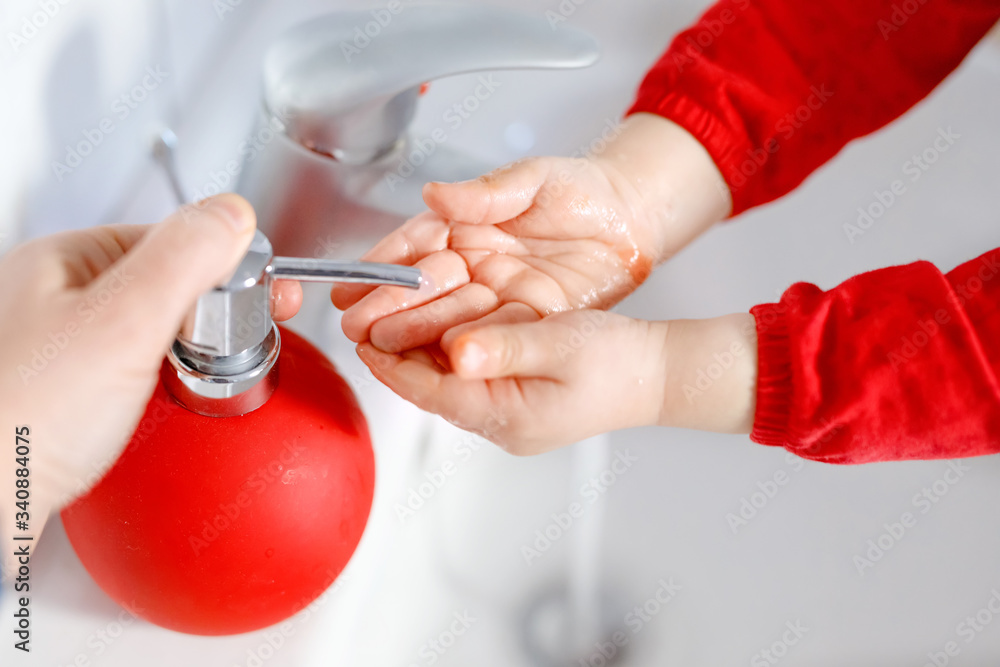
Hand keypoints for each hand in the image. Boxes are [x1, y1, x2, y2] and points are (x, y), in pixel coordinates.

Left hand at [0, 195, 300, 532]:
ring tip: (201, 382)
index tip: (266, 297)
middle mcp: (55, 301)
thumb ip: (183, 260)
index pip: (171, 239)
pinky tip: (172, 412)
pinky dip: (167, 391)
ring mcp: (60, 352)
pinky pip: (138, 379)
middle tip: (236, 343)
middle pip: (167, 287)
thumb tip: (232, 213)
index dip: (226, 266)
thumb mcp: (121, 324)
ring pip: (155, 335)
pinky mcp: (66, 401)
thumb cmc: (16, 423)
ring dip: (192, 357)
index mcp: (61, 262)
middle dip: (213, 315)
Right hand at [331, 114, 730, 353]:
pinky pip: (489, 334)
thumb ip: (486, 192)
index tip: (351, 281)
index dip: (381, 264)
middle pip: (424, 288)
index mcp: (467, 225)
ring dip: (413, 331)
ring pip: (450, 314)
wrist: (632, 219)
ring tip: (377, 344)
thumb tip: (435, 195)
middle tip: (354, 323)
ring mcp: (498, 294)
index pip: (414, 246)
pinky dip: (461, 346)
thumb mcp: (533, 177)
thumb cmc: (583, 189)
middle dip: (386, 305)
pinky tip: (431, 357)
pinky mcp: (527, 319)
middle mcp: (476, 263)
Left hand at [355, 309, 756, 454]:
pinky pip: (473, 383)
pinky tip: (443, 333)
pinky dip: (452, 358)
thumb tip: (457, 353)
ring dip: (423, 357)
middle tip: (367, 327)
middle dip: (400, 359)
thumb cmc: (618, 362)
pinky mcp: (521, 406)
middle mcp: (502, 424)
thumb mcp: (559, 343)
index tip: (361, 341)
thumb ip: (505, 347)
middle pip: (433, 391)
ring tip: (394, 325)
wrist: (657, 376)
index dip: (391, 366)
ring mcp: (511, 418)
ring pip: (450, 386)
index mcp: (506, 415)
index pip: (429, 391)